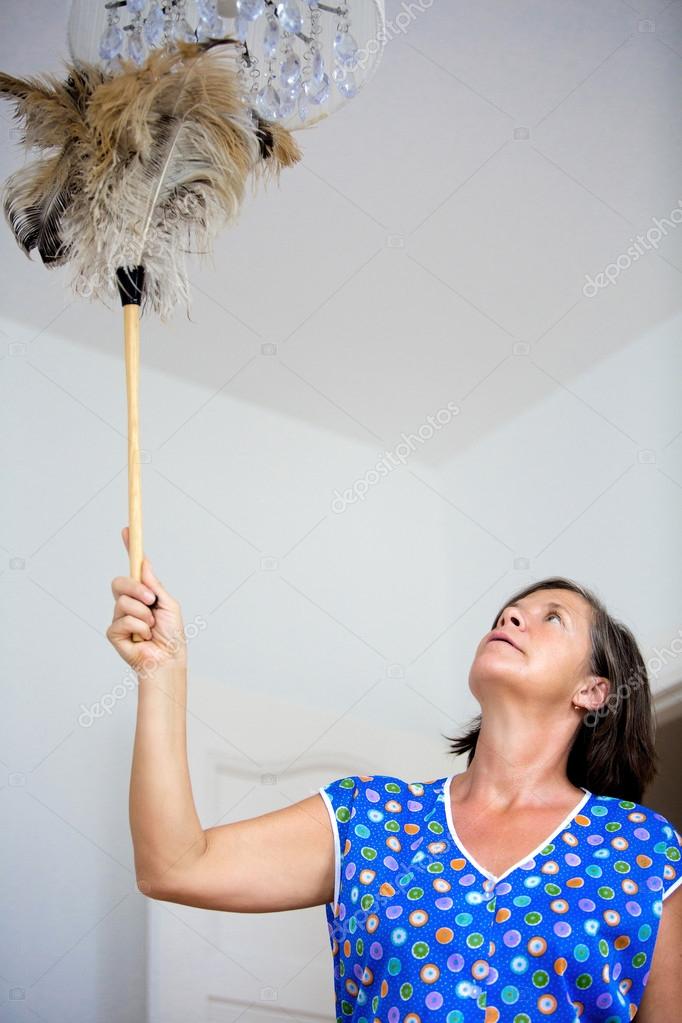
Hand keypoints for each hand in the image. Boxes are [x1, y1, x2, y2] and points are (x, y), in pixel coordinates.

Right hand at [106, 527, 186, 673]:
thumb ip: (154, 584)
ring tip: (152, 627)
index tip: (126, 530)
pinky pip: (122, 621)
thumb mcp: (168, 604)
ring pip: (122, 602)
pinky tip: (144, 638)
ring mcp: (120, 618)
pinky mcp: (114, 634)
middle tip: (151, 600)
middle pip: (120, 582)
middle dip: (136, 589)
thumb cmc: (172, 635)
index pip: (133, 569)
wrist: (169, 659)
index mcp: (144, 593)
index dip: (129, 549)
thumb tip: (144, 562)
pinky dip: (139, 628)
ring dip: (142, 614)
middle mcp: (130, 603)